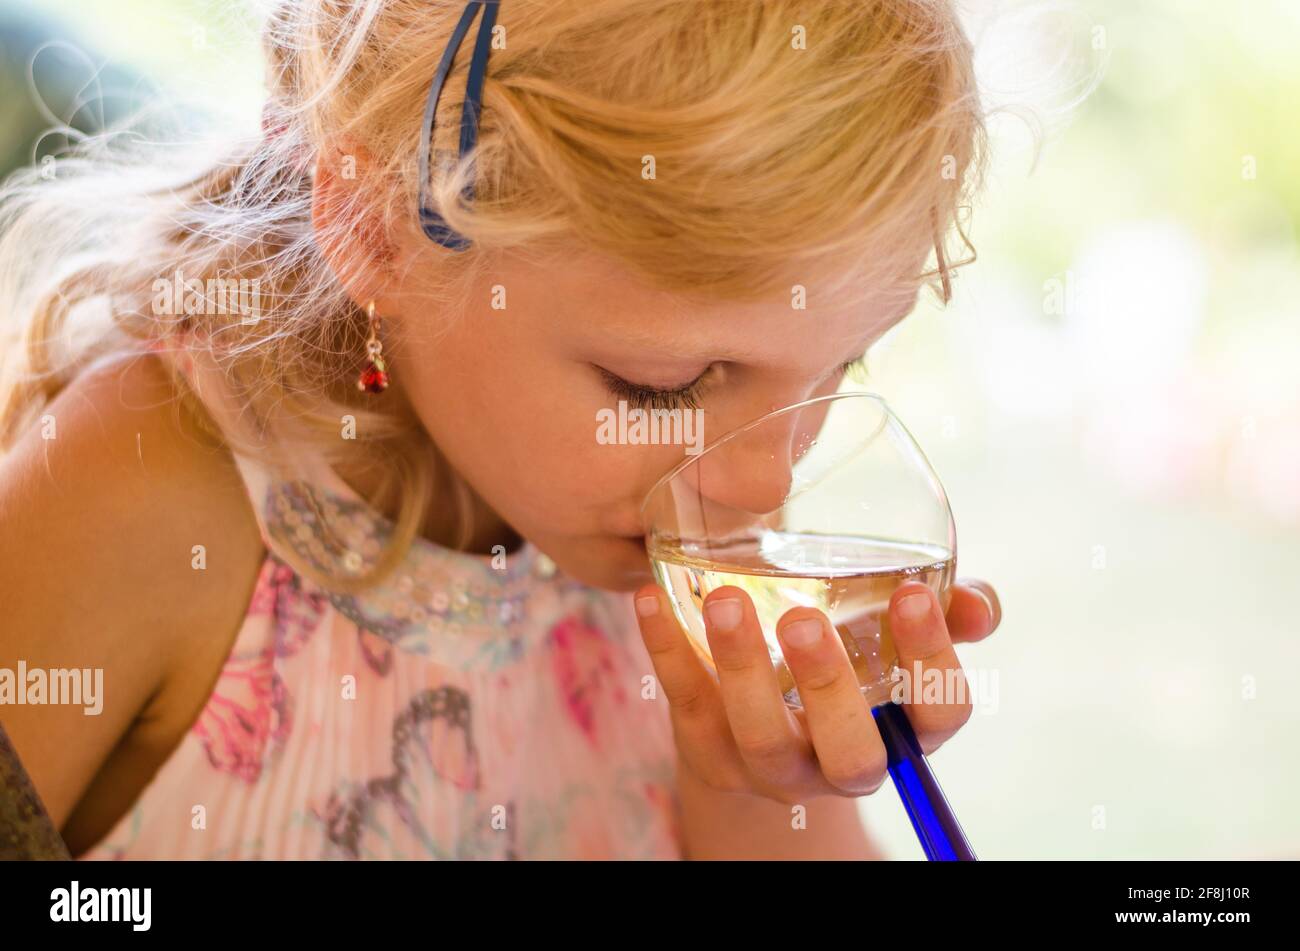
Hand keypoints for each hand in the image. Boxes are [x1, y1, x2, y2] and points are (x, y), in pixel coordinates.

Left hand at [632, 578, 1000, 803]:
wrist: (756, 723)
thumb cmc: (846, 659)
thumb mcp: (894, 638)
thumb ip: (943, 611)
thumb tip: (977, 602)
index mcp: (900, 729)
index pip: (938, 714)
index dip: (932, 660)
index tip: (912, 593)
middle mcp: (839, 763)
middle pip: (850, 751)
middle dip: (828, 686)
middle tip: (803, 618)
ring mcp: (770, 765)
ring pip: (760, 736)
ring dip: (742, 668)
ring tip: (726, 601)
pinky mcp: (708, 748)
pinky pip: (686, 703)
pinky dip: (666, 650)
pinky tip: (651, 597)